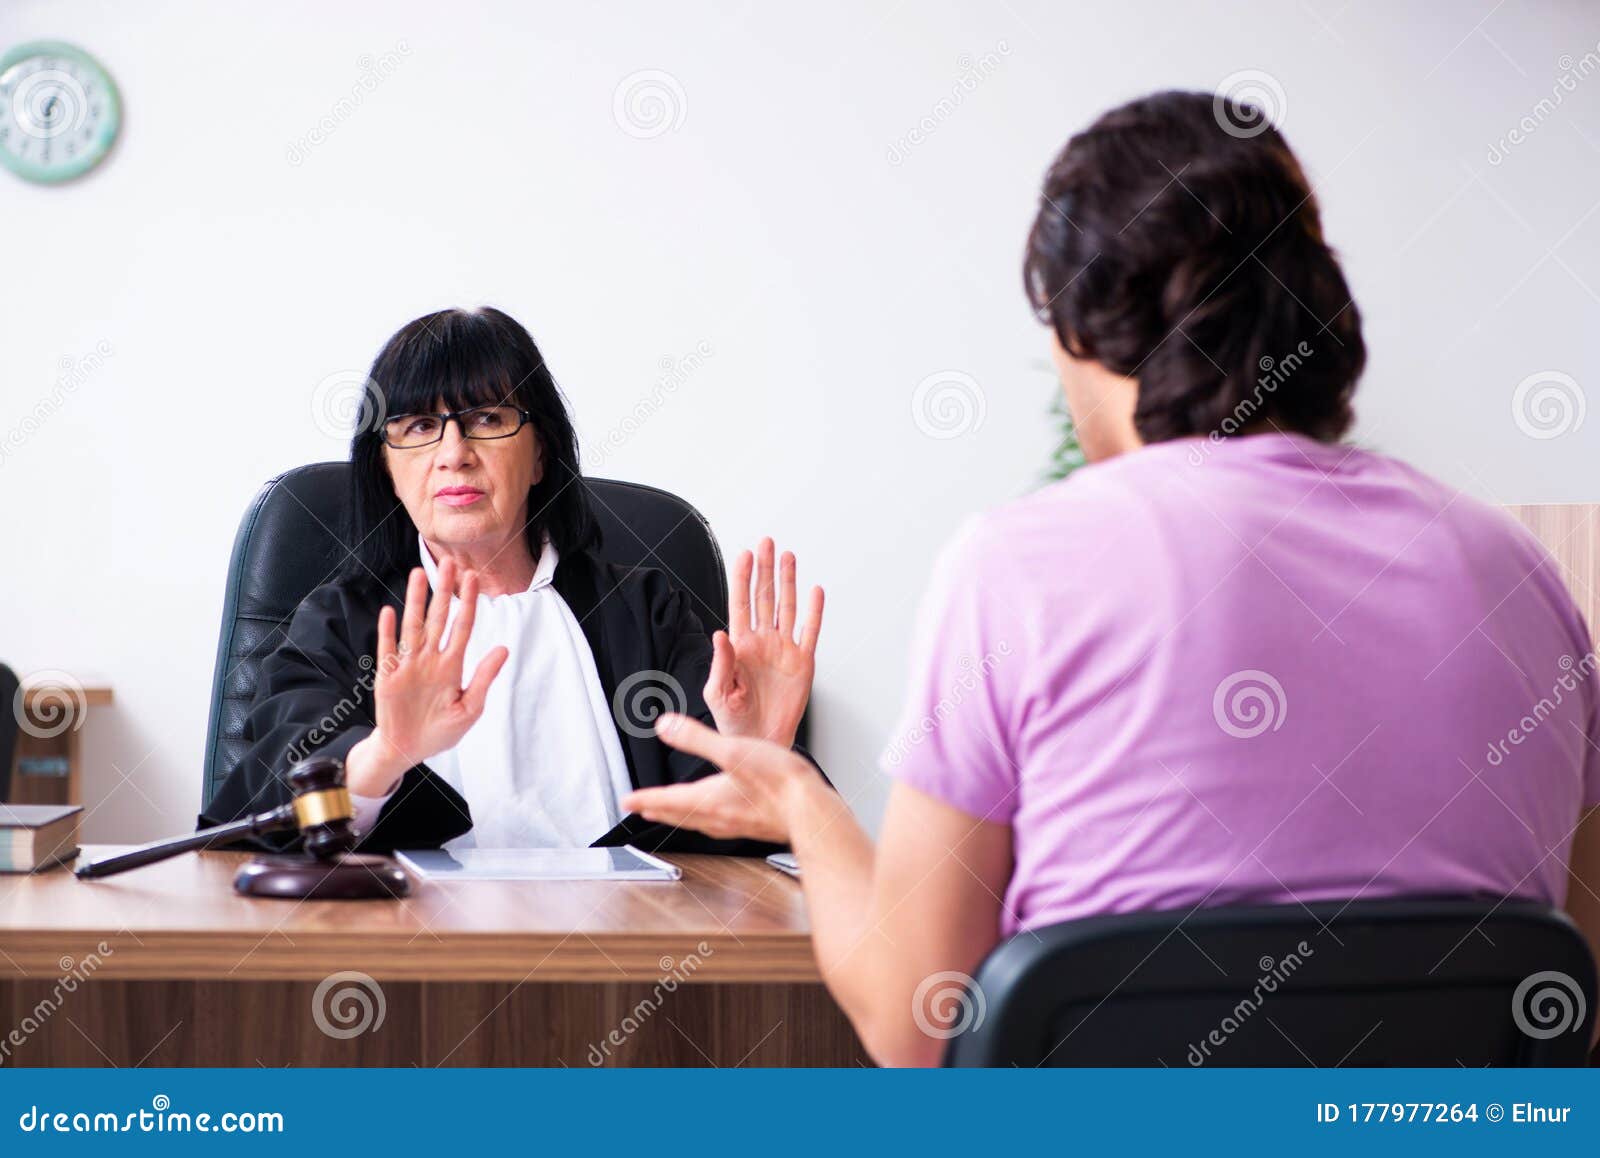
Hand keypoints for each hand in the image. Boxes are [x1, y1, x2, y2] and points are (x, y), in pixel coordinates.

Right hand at [347, 559, 508, 795]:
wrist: (408, 750)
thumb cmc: (440, 731)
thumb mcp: (469, 709)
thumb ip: (484, 678)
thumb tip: (503, 648)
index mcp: (452, 665)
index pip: (463, 626)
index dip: (468, 603)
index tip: (474, 577)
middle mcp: (430, 659)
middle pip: (438, 618)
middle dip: (444, 591)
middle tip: (449, 563)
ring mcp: (408, 665)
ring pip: (413, 626)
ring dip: (416, 602)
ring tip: (419, 575)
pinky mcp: (388, 677)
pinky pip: (388, 650)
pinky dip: (388, 632)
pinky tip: (390, 611)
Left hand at [622, 712, 818, 842]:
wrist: (813, 810)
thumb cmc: (778, 782)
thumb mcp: (732, 751)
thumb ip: (696, 738)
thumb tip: (665, 726)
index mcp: (709, 799)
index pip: (667, 799)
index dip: (645, 798)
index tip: (627, 801)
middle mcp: (719, 816)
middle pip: (679, 814)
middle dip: (659, 810)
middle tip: (641, 809)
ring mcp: (737, 824)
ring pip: (698, 821)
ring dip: (680, 816)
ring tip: (671, 813)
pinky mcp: (753, 825)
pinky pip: (719, 825)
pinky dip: (705, 819)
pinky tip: (717, 815)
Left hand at [703, 537, 823, 747]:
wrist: (760, 743)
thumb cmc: (733, 721)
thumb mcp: (719, 693)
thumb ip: (721, 663)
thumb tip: (719, 633)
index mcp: (739, 646)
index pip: (739, 603)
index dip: (742, 578)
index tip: (744, 553)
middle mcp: (762, 642)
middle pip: (764, 597)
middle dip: (765, 569)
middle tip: (767, 542)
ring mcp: (783, 650)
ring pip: (787, 607)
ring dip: (788, 582)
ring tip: (788, 556)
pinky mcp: (803, 663)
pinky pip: (810, 631)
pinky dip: (814, 611)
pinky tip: (815, 591)